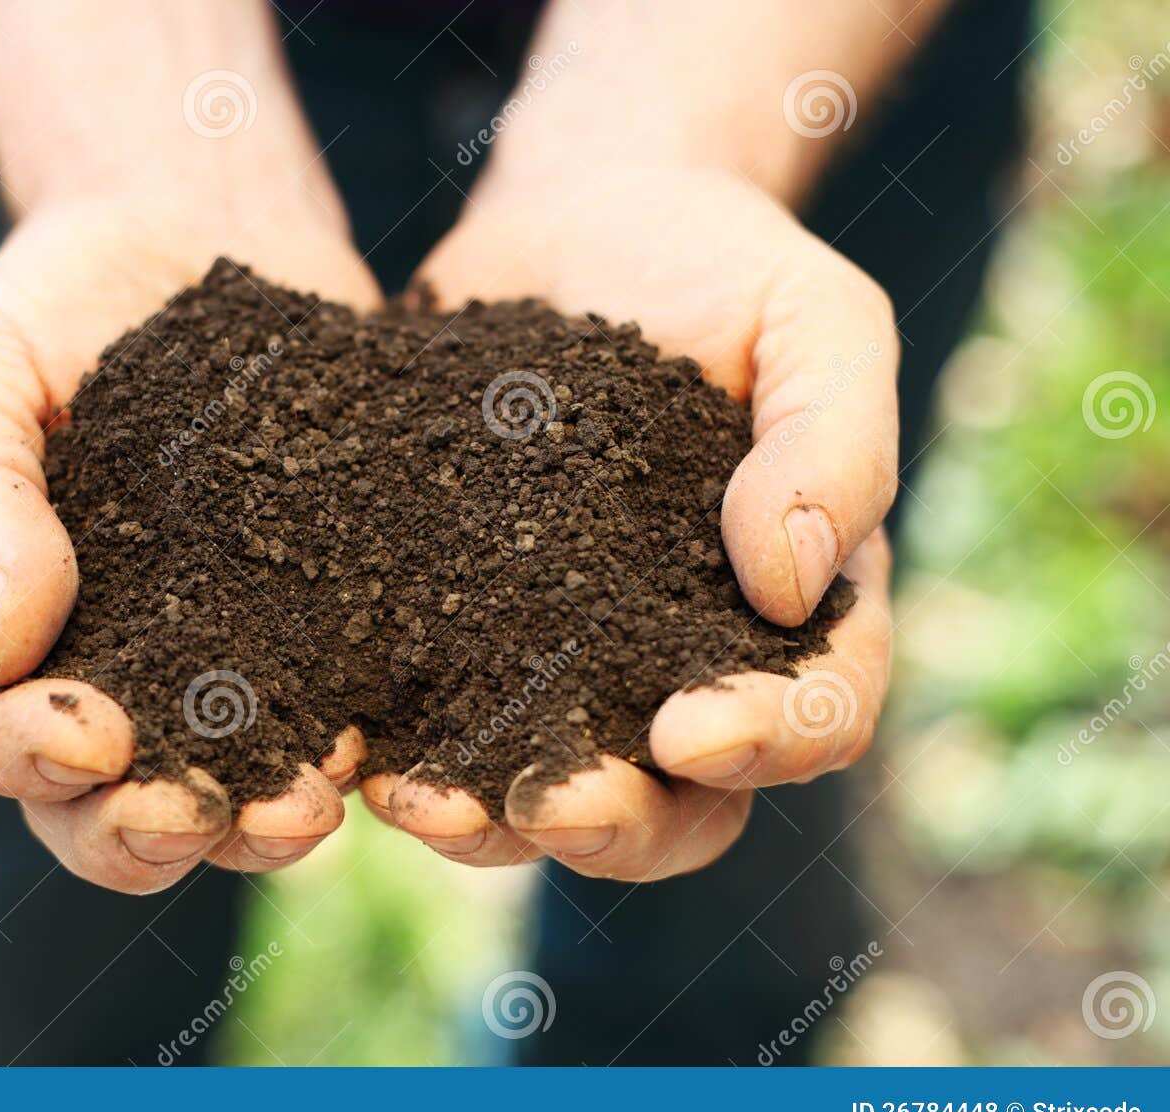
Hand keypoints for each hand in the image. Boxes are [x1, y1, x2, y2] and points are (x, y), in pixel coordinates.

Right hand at [0, 195, 381, 892]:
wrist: (204, 236)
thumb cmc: (63, 298)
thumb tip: (0, 644)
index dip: (15, 753)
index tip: (87, 737)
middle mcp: (85, 668)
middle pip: (83, 805)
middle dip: (134, 829)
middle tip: (191, 815)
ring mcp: (197, 668)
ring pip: (201, 799)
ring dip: (243, 828)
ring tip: (303, 813)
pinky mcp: (300, 644)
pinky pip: (306, 732)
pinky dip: (328, 762)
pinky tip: (366, 752)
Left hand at [361, 167, 895, 879]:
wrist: (577, 221)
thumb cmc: (719, 266)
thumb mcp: (813, 319)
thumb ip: (833, 441)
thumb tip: (788, 583)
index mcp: (792, 612)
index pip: (816, 709)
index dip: (769, 739)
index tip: (695, 731)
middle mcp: (677, 665)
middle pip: (677, 801)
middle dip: (618, 820)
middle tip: (554, 806)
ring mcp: (563, 665)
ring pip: (545, 793)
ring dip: (491, 821)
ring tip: (421, 806)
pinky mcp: (456, 636)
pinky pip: (436, 725)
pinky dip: (400, 756)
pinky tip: (349, 755)